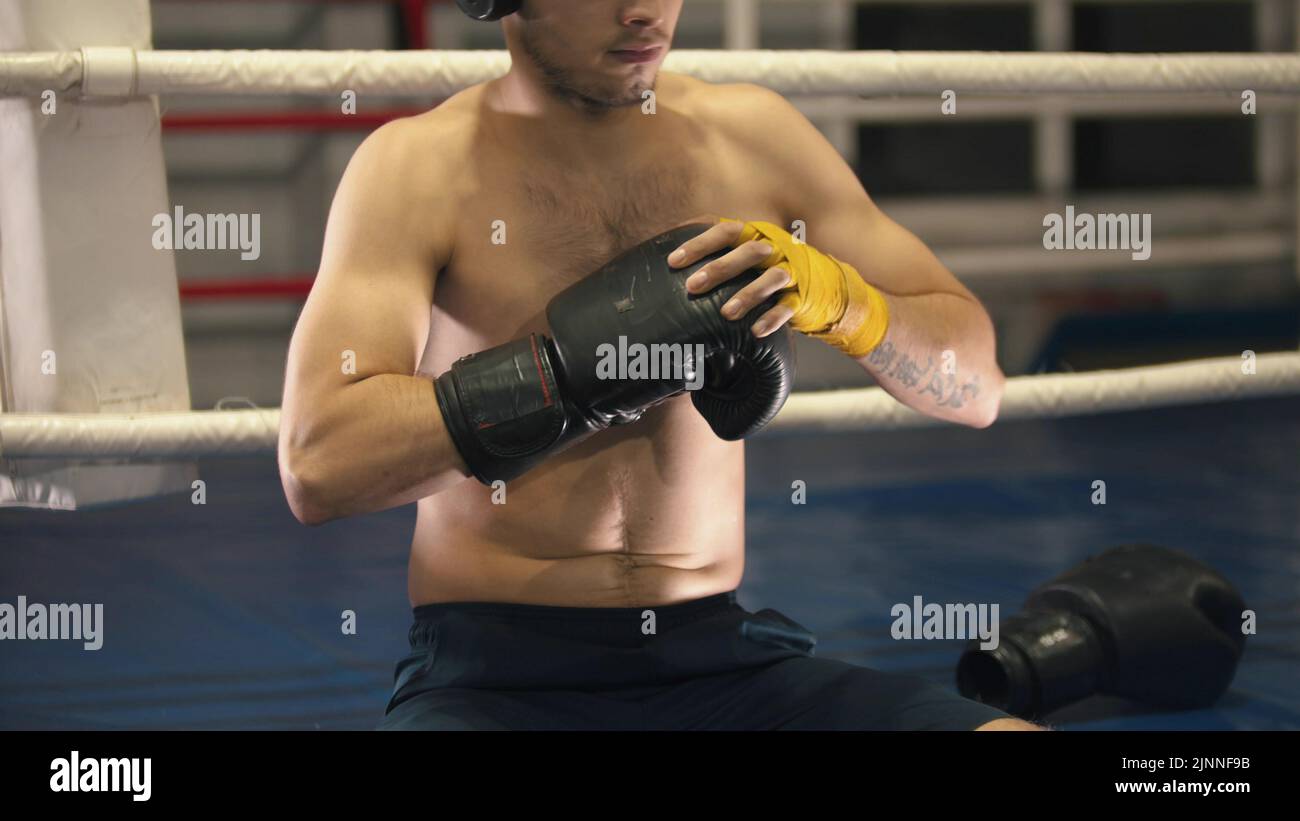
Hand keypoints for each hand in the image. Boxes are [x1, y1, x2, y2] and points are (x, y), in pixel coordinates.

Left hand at [669, 216, 889, 357]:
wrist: (827, 288)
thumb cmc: (774, 274)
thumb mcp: (751, 259)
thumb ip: (723, 255)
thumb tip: (676, 260)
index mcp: (758, 235)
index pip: (726, 230)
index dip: (700, 243)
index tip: (673, 261)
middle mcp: (777, 248)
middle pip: (748, 251)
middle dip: (719, 268)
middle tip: (691, 287)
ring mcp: (793, 272)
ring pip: (771, 278)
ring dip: (747, 295)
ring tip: (725, 314)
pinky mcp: (806, 296)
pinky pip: (789, 307)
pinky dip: (773, 318)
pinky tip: (755, 332)